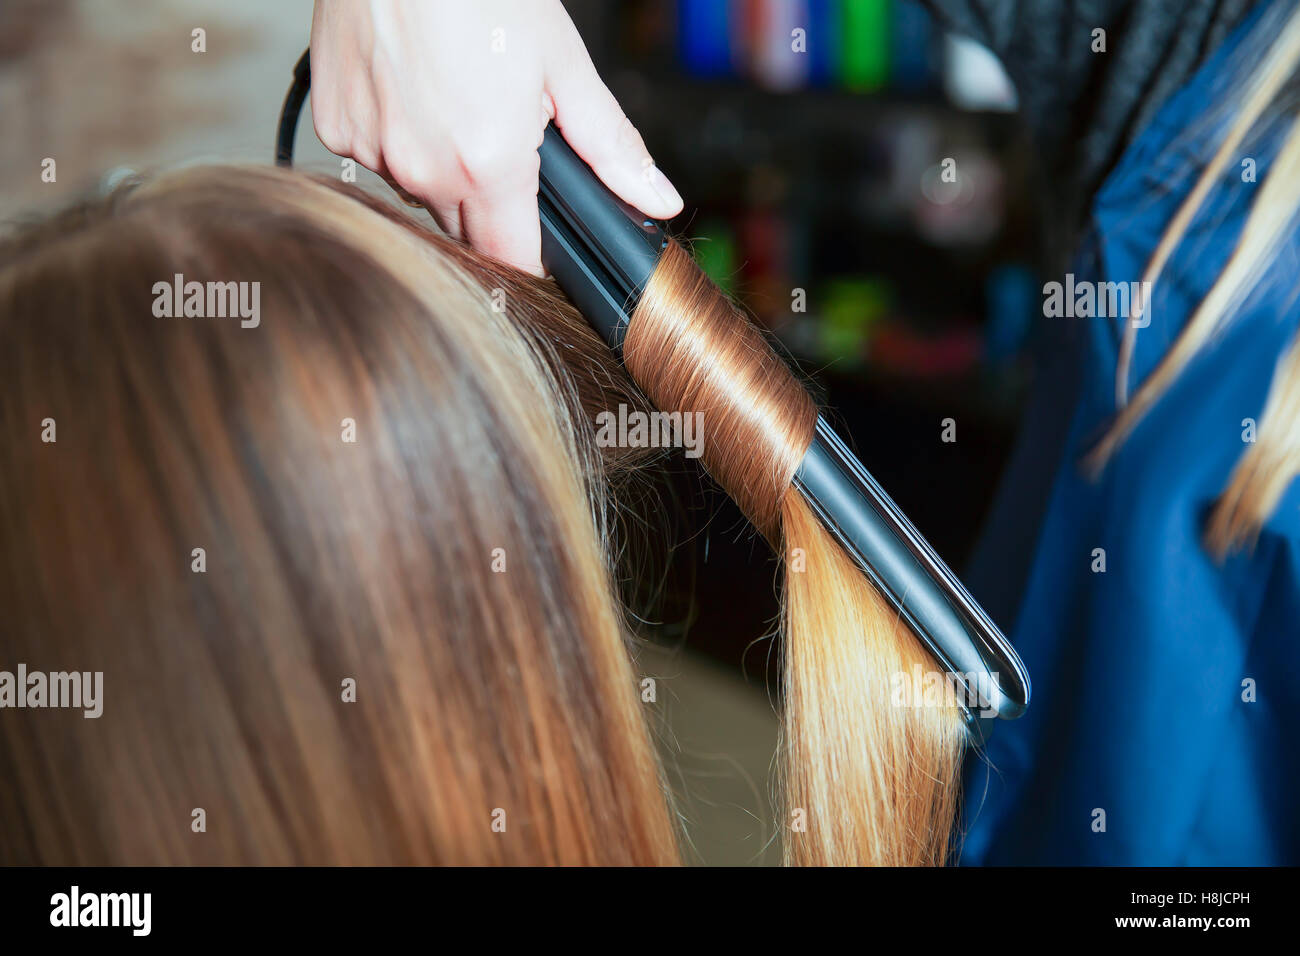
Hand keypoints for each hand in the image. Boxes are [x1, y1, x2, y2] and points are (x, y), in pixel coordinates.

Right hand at [309, 0, 682, 274]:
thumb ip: (610, 145)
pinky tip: (414, 92)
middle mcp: (423, 169)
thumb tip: (657, 199)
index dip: (535, 253)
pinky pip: (377, 160)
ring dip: (443, 171)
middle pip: (467, 233)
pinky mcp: (337, 129)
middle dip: (492, 206)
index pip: (515, 260)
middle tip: (503, 139)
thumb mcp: (562, 64)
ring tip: (458, 103)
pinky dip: (400, 139)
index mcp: (487, 163)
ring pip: (420, 195)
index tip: (543, 232)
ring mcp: (373, 151)